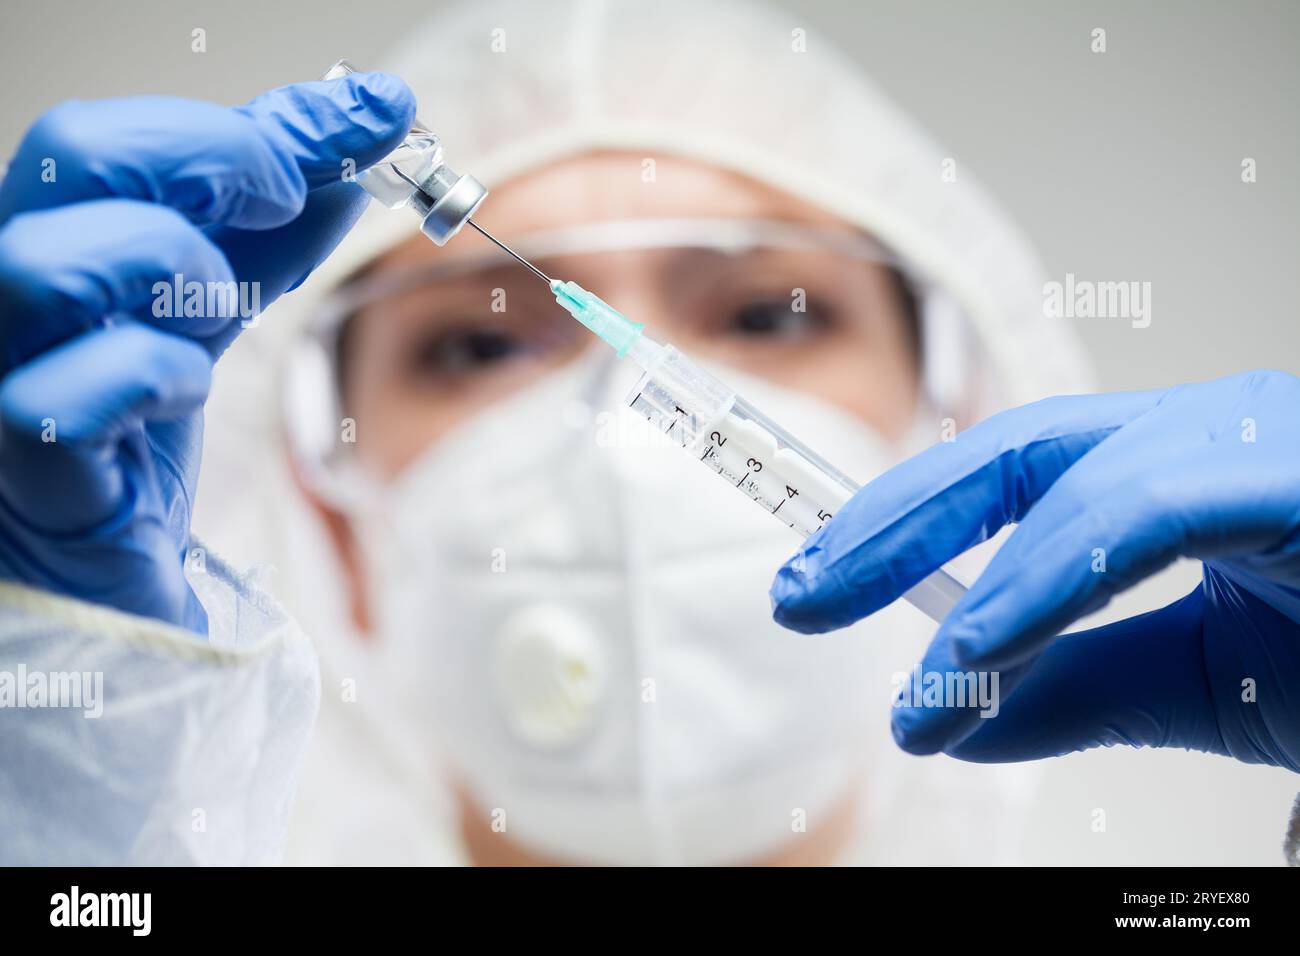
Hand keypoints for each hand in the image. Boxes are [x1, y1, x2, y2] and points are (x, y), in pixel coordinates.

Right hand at [0, 73, 414, 631]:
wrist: (111, 553)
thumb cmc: (141, 416)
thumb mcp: (216, 300)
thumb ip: (270, 227)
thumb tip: (352, 143)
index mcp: (54, 230)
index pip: (121, 132)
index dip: (249, 120)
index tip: (368, 120)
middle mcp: (10, 284)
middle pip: (70, 153)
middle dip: (216, 156)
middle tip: (293, 195)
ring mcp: (4, 367)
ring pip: (49, 265)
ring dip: (172, 264)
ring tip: (220, 306)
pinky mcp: (27, 459)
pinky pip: (66, 396)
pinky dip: (153, 375)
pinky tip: (185, 394)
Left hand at [771, 370, 1299, 772]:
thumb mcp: (1191, 684)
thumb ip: (1069, 684)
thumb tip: (943, 714)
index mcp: (1174, 467)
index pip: (1008, 471)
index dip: (901, 521)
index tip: (812, 585)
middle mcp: (1208, 431)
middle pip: (1010, 450)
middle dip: (891, 520)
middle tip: (797, 594)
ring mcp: (1258, 439)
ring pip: (1068, 475)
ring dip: (958, 565)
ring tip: (882, 652)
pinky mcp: (1296, 471)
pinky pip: (1143, 514)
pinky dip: (1047, 582)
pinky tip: (975, 648)